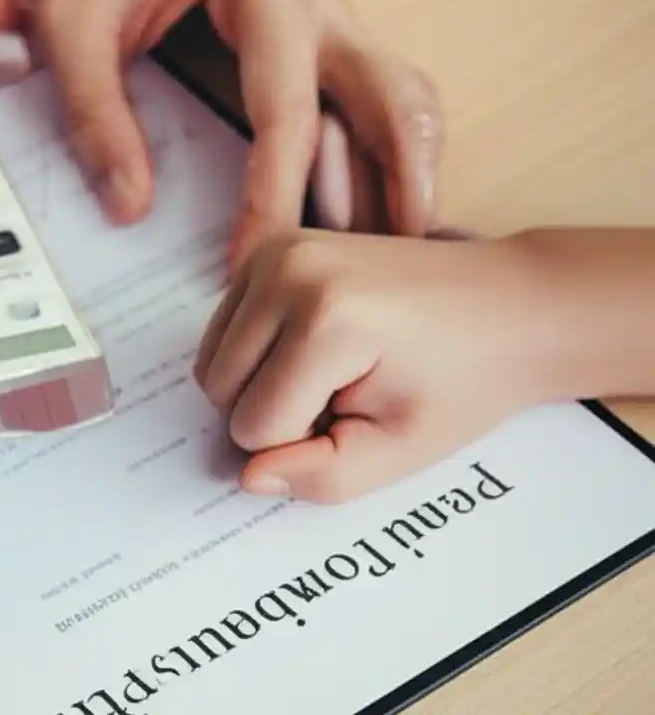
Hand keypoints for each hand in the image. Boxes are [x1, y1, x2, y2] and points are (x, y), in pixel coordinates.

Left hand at [0, 0, 443, 266]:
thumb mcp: (75, 23)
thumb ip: (94, 109)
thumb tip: (128, 207)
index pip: (286, 113)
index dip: (273, 197)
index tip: (254, 262)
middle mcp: (315, 7)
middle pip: (391, 96)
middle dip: (403, 180)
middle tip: (398, 261)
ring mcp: (328, 21)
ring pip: (398, 97)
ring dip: (405, 171)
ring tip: (396, 251)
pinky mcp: (321, 39)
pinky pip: (376, 98)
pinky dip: (386, 153)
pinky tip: (372, 211)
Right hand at [192, 229, 560, 502]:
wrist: (512, 305)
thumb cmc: (464, 379)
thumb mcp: (402, 451)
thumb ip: (321, 477)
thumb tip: (248, 476)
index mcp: (326, 318)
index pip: (256, 427)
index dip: (304, 443)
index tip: (363, 417)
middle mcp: (287, 270)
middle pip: (221, 390)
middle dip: (273, 414)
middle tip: (346, 398)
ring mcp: (274, 250)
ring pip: (214, 363)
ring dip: (260, 386)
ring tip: (331, 374)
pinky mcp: (269, 247)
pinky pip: (223, 332)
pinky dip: (256, 356)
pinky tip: (313, 349)